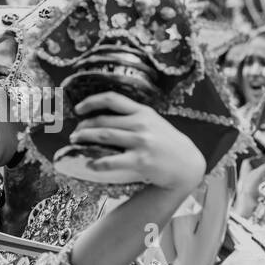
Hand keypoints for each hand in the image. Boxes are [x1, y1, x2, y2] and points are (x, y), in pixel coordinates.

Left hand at [71, 93, 204, 191]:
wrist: (188, 165)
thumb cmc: (169, 145)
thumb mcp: (156, 123)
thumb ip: (136, 118)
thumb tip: (108, 118)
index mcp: (144, 112)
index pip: (112, 99)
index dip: (91, 102)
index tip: (79, 109)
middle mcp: (141, 124)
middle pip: (103, 120)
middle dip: (84, 126)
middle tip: (75, 133)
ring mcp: (141, 142)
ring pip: (104, 136)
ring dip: (84, 139)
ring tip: (76, 142)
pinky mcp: (141, 161)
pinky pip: (111, 161)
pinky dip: (97, 163)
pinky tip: (90, 164)